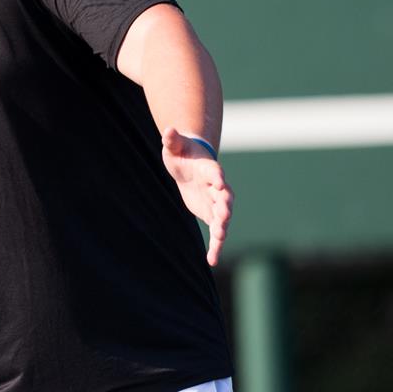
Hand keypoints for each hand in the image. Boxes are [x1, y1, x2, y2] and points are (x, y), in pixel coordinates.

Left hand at [162, 127, 231, 266]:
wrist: (190, 165)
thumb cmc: (182, 153)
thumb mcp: (174, 146)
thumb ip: (172, 140)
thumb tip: (168, 131)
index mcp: (208, 169)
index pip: (215, 172)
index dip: (217, 176)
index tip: (219, 181)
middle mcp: (217, 187)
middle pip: (224, 196)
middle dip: (225, 205)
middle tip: (225, 214)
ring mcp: (216, 202)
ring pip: (223, 217)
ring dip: (222, 227)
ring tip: (219, 238)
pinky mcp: (211, 214)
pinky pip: (216, 232)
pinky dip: (215, 246)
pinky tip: (212, 261)